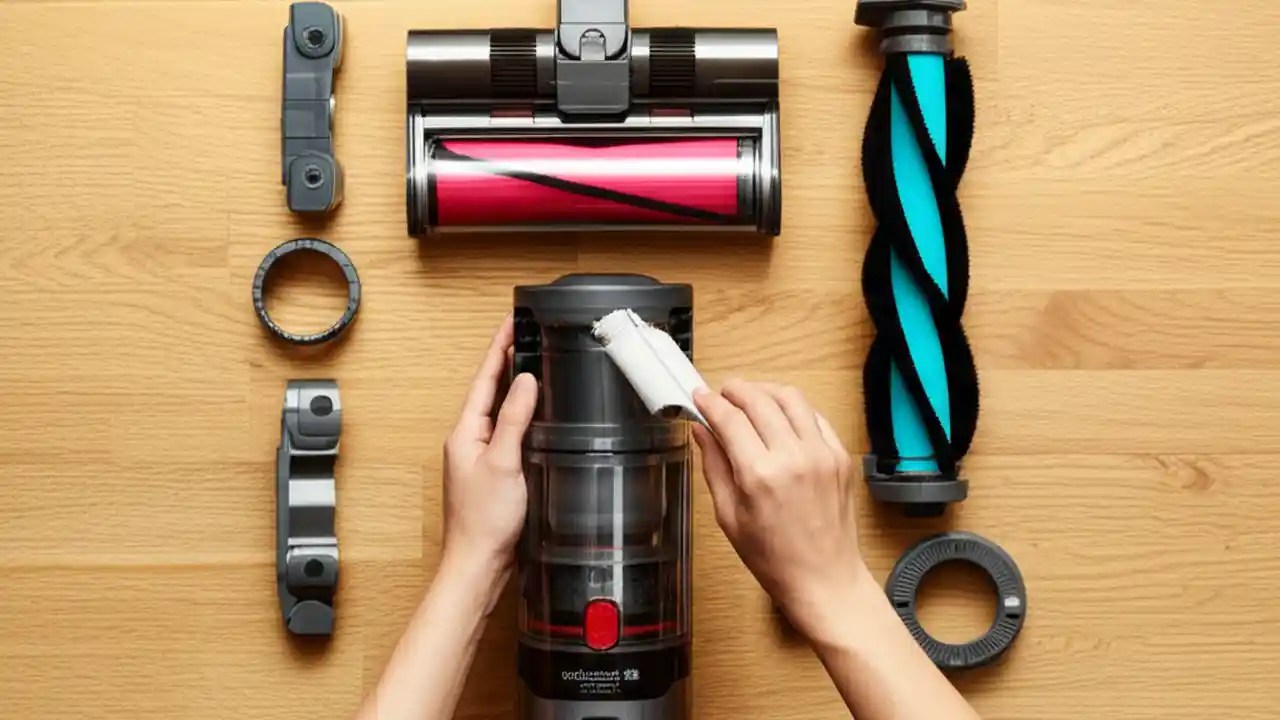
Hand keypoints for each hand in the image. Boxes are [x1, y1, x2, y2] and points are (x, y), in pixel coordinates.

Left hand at [443, 314, 538, 579]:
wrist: (479, 564)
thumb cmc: (485, 522)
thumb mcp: (503, 462)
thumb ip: (513, 419)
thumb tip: (526, 381)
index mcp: (465, 432)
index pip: (485, 379)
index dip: (499, 348)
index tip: (512, 322)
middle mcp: (468, 441)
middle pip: (490, 390)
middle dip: (507, 360)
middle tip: (525, 333)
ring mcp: (480, 457)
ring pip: (499, 411)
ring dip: (514, 386)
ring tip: (532, 361)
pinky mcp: (493, 473)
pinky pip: (507, 432)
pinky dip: (521, 416)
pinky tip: (536, 415)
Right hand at [692, 380, 866, 642]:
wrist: (824, 579)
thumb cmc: (775, 558)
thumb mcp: (729, 516)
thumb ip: (714, 466)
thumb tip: (701, 431)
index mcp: (760, 475)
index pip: (729, 418)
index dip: (710, 402)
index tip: (700, 397)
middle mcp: (793, 458)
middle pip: (759, 400)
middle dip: (735, 390)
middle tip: (722, 393)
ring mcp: (822, 454)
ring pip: (792, 398)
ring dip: (766, 390)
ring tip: (751, 398)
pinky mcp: (840, 457)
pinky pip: (816, 417)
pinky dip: (794, 409)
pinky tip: (781, 418)